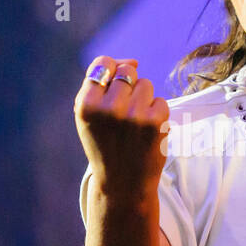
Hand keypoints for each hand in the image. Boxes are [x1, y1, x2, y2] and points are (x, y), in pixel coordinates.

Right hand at [74, 56, 169, 198]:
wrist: (123, 184)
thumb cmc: (105, 143)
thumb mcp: (90, 115)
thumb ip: (102, 82)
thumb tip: (133, 61)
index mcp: (85, 105)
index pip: (103, 63)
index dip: (111, 73)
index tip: (111, 92)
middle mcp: (108, 108)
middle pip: (128, 71)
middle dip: (128, 87)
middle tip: (123, 114)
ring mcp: (133, 115)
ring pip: (146, 84)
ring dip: (143, 100)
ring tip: (134, 125)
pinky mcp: (155, 122)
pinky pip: (160, 100)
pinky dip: (156, 114)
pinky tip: (146, 133)